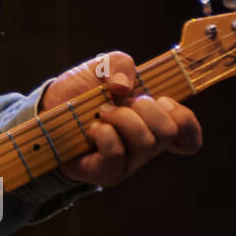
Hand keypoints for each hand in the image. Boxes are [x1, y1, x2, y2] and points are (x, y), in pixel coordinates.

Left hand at [40, 50, 201, 185]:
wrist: (46, 109)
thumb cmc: (80, 91)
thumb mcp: (101, 66)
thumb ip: (120, 64)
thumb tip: (124, 86)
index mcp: (153, 123)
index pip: (189, 136)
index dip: (184, 119)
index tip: (161, 100)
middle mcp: (146, 145)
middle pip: (168, 131)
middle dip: (145, 108)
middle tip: (121, 103)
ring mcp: (128, 161)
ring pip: (147, 142)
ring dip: (121, 118)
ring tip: (101, 112)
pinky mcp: (108, 172)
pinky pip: (117, 153)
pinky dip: (104, 134)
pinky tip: (93, 128)